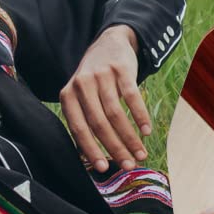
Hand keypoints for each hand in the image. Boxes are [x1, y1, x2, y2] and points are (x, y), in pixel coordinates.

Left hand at [61, 25, 149, 173]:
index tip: (102, 168)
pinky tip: (146, 131)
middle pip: (98, 123)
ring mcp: (101, 76)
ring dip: (130, 137)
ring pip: (116, 114)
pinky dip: (140, 116)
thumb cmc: (93, 81)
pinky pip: (132, 97)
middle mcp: (81, 85)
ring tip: (140, 154)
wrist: (108, 44)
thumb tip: (88, 159)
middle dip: (114, 148)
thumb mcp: (80, 97)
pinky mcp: (121, 69)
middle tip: (128, 166)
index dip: (90, 149)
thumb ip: (83, 121)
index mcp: (67, 96)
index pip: (78, 127)